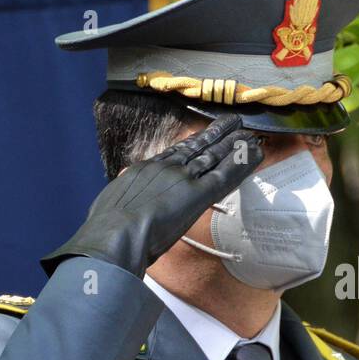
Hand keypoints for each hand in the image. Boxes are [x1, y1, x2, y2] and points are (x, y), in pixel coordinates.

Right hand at [42, 114, 263, 276]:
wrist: (112, 236)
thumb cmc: (104, 230)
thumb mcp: (108, 206)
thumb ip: (120, 199)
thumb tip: (117, 197)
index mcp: (143, 172)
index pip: (173, 154)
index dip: (190, 145)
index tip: (200, 137)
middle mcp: (166, 169)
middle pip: (196, 148)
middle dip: (215, 135)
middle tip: (231, 123)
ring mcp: (183, 179)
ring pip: (214, 156)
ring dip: (233, 144)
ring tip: (248, 132)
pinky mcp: (199, 194)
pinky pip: (226, 175)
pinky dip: (242, 163)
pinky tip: (254, 153)